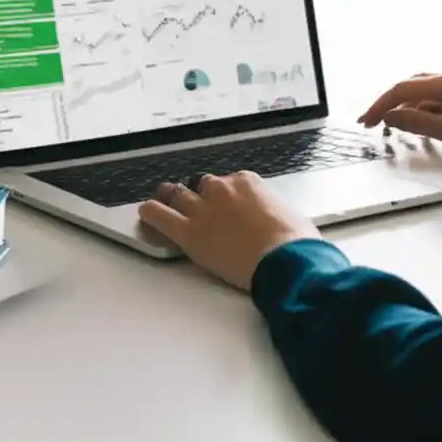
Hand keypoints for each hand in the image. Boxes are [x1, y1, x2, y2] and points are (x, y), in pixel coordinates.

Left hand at [138, 172, 320, 290]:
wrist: (286, 260)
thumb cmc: (295, 242)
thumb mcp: (290, 216)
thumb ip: (271, 212)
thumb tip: (273, 221)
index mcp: (247, 182)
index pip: (228, 183)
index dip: (224, 196)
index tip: (225, 205)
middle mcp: (222, 189)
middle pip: (202, 186)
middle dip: (199, 195)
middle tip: (196, 204)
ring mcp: (203, 209)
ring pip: (178, 196)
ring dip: (171, 198)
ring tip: (163, 200)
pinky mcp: (189, 232)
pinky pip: (161, 216)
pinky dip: (151, 213)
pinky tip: (146, 213)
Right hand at [357, 72, 441, 164]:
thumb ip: (418, 123)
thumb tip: (390, 116)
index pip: (403, 89)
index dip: (381, 105)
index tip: (365, 121)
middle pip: (411, 85)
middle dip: (389, 102)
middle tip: (372, 122)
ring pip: (424, 91)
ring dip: (405, 106)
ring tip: (392, 125)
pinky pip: (439, 98)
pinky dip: (423, 109)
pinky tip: (420, 124)